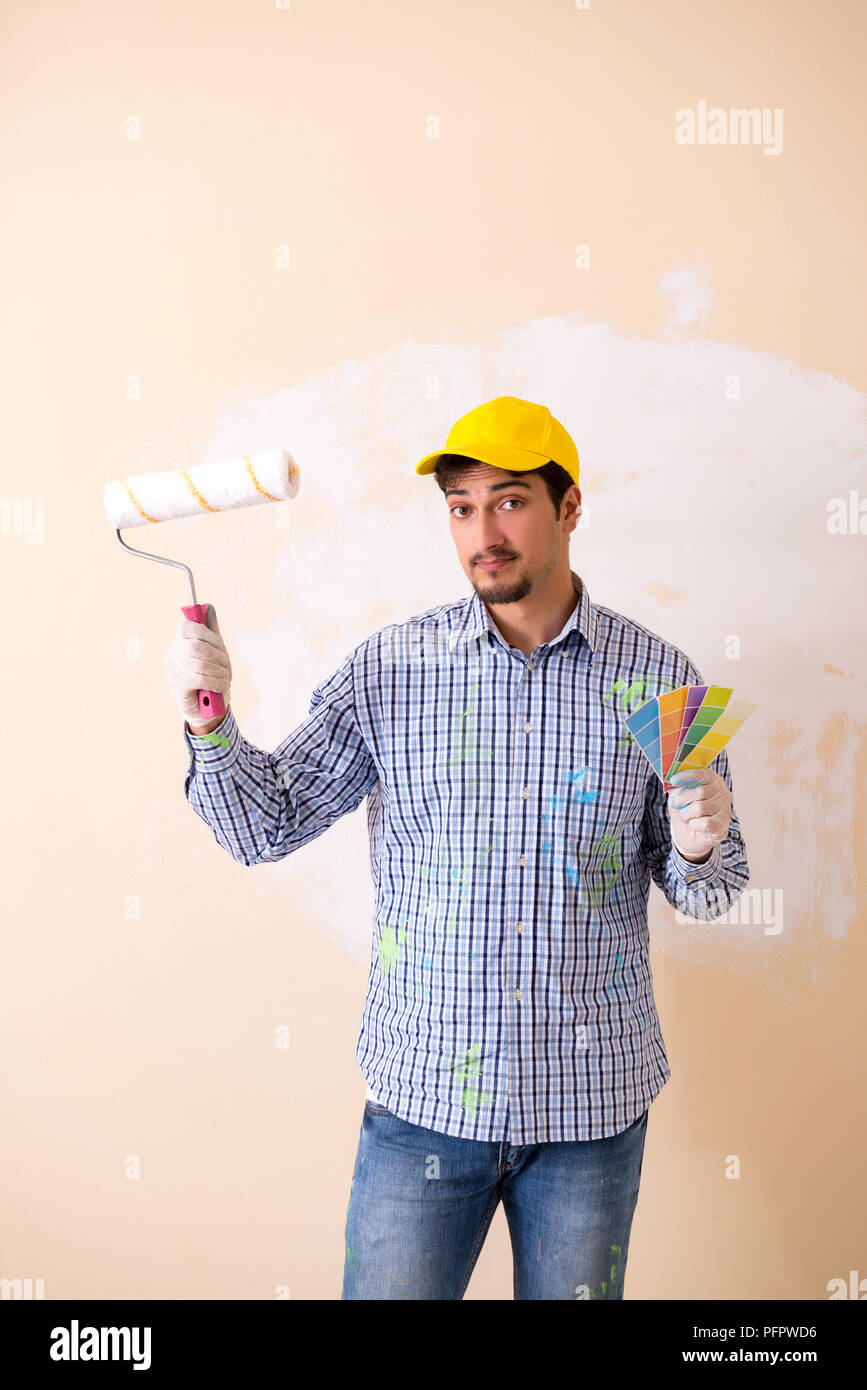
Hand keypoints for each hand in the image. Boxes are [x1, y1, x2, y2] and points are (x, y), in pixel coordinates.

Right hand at [164, 604, 231, 724]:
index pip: (188, 627)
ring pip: (199, 665)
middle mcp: (172, 652)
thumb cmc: (213, 674)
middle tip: (224, 665)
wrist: (211, 705)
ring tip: (224, 679)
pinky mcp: (177, 686)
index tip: (220, 646)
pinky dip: (215, 683)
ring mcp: (172, 669)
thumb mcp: (217, 650)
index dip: (208, 636)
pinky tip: (220, 687)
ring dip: (219, 673)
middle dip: (217, 656)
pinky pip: (198, 680)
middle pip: (196, 646)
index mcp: (180, 640)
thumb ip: (212, 629)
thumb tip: (209, 607)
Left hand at [666, 768, 730, 861]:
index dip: (687, 776)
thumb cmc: (686, 810)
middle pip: (700, 791)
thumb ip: (677, 786)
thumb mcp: (679, 795)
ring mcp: (725, 810)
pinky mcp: (722, 826)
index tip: (673, 780)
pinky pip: (705, 823)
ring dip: (686, 814)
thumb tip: (671, 780)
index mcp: (713, 781)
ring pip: (700, 808)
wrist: (689, 834)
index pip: (703, 774)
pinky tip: (693, 825)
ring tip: (686, 817)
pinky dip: (693, 825)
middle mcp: (722, 793)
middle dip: (682, 799)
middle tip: (675, 804)